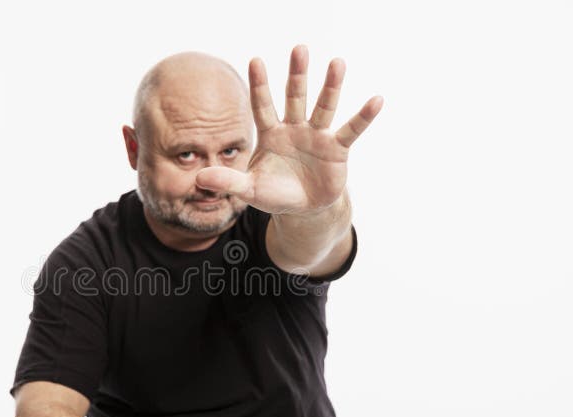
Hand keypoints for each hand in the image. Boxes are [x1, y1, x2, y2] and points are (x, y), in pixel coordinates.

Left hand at [196, 44, 382, 215]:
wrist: (303, 209)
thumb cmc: (274, 194)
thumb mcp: (249, 190)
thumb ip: (227, 181)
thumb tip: (199, 177)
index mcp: (271, 134)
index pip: (262, 106)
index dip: (260, 85)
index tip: (255, 59)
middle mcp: (294, 128)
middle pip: (295, 97)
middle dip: (297, 74)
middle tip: (298, 48)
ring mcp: (317, 136)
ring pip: (324, 106)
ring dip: (331, 86)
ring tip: (337, 63)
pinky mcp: (337, 149)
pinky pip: (351, 129)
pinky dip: (363, 116)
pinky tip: (376, 100)